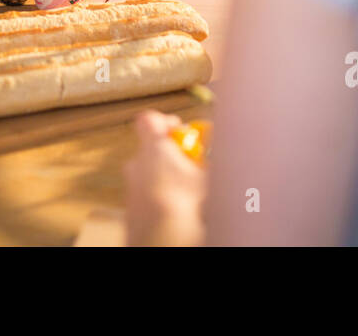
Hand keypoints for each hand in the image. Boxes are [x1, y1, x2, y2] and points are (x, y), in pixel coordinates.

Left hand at [123, 110, 207, 245]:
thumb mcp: (208, 176)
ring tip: (186, 191)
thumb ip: (213, 158)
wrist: (162, 238)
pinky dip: (158, 196)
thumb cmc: (187, 203)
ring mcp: (131, 186)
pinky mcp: (130, 207)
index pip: (149, 119)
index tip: (180, 129)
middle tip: (190, 164)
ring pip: (148, 172)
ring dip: (164, 177)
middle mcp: (137, 163)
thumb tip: (227, 151)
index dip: (164, 121)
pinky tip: (174, 208)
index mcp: (154, 147)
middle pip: (150, 147)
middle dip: (170, 153)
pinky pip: (145, 194)